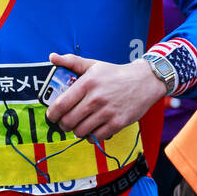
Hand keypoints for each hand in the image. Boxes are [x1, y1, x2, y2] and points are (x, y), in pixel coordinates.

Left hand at [44, 52, 166, 142]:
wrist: (144, 81)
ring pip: (80, 131)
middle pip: (68, 121)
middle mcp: (96, 98)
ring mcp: (107, 112)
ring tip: (78, 126)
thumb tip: (52, 57)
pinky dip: (91, 137)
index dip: (52, 114)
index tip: (52, 116)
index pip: (61, 104)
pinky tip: (92, 130)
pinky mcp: (117, 123)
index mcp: (87, 83)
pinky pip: (96, 137)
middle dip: (63, 125)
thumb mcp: (93, 64)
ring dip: (76, 131)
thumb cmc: (115, 74)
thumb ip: (71, 61)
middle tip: (65, 123)